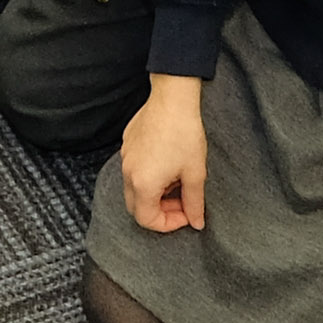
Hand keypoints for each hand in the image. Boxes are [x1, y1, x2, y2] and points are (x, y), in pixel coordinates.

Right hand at [116, 74, 208, 235]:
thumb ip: (194, 203)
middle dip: (160, 211)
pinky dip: (149, 176)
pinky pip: (134, 169)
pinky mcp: (127, 144)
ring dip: (155, 193)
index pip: (147, 220)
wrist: (173, 99)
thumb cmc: (185, 134)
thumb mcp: (195, 173)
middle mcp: (128, 173)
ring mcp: (125, 157)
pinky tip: (168, 162)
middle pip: (137, 207)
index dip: (169, 224)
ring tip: (177, 180)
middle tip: (182, 201)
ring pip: (134, 188)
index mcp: (143, 184)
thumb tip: (196, 222)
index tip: (187, 214)